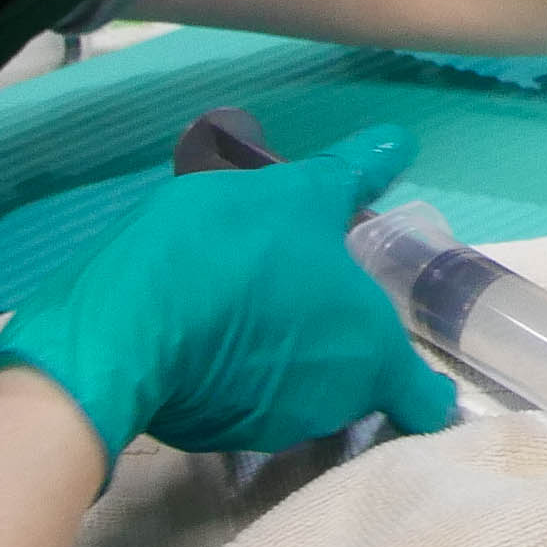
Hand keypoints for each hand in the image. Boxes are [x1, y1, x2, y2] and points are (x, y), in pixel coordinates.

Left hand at [0, 122, 455, 468]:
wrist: (113, 342)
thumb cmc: (262, 328)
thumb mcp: (359, 364)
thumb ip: (402, 381)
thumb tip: (435, 402)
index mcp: (303, 198)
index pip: (355, 170)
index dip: (380, 160)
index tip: (396, 143)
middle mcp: (234, 194)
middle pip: (281, 207)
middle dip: (302, 237)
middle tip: (321, 273)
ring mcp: (165, 226)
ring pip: (222, 245)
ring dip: (242, 279)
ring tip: (255, 335)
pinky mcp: (112, 270)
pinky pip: (169, 287)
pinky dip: (189, 313)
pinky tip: (192, 358)